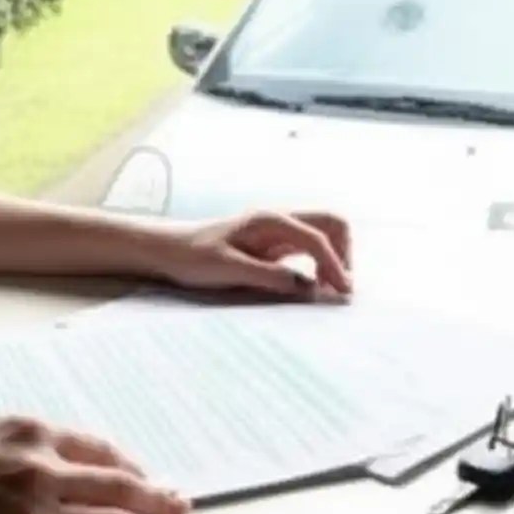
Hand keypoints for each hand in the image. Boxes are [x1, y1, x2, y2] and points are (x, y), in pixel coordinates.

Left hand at [159, 211, 352, 298]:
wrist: (169, 250)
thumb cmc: (192, 257)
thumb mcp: (227, 269)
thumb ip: (268, 276)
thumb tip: (309, 286)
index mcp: (268, 220)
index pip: (317, 238)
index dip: (334, 265)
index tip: (340, 293)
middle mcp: (278, 220)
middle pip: (332, 223)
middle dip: (344, 252)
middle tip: (340, 288)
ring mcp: (277, 231)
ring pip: (324, 233)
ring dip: (336, 256)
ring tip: (331, 289)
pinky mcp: (274, 245)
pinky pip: (309, 247)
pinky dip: (321, 263)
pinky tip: (314, 285)